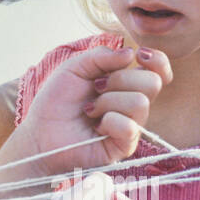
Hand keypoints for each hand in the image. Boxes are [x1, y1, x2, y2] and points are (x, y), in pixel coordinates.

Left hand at [19, 45, 171, 179]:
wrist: (40, 132)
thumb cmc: (56, 102)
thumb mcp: (74, 68)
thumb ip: (101, 56)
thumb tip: (132, 54)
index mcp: (125, 82)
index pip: (158, 70)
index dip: (157, 60)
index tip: (139, 56)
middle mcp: (132, 103)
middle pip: (152, 82)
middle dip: (120, 79)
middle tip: (96, 88)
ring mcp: (131, 125)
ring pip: (140, 103)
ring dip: (108, 102)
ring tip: (89, 110)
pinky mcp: (124, 146)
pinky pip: (129, 127)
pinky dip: (108, 121)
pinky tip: (95, 127)